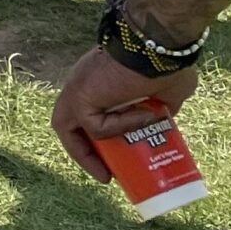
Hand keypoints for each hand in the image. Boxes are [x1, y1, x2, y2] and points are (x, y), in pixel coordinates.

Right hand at [51, 49, 200, 180]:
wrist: (152, 52)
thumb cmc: (111, 74)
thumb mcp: (83, 100)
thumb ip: (90, 125)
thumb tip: (114, 139)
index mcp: (80, 94)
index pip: (69, 129)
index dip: (81, 154)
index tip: (104, 176)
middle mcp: (103, 99)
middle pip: (98, 134)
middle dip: (107, 155)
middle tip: (120, 174)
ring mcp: (131, 103)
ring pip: (128, 135)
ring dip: (133, 150)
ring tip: (142, 166)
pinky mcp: (158, 105)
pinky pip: (157, 130)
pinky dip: (157, 137)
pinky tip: (161, 142)